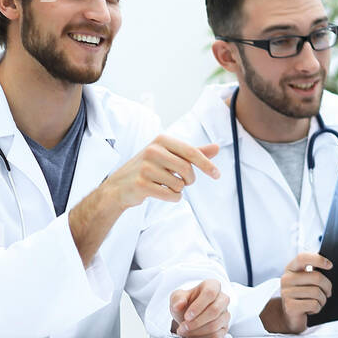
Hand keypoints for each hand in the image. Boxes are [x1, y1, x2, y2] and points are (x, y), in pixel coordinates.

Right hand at [106, 136, 220, 210]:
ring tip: (165, 185)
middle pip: (187, 169)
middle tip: (183, 181)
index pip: (191, 152)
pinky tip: (161, 192)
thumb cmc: (149, 168)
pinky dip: (172, 198)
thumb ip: (193, 152)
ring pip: (179, 184)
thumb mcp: (170, 156)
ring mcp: (145, 168)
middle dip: (189, 179)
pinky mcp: (141, 184)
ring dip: (178, 189)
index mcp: (161, 140)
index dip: (207, 164)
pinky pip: (171, 196)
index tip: (217, 175)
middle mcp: (152, 151)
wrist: (120, 186)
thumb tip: (217, 147)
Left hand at [169, 279, 229, 337]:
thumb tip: (178, 305)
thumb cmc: (187, 302)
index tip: (187, 316)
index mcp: (213, 285)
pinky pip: (216, 335)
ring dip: (197, 331)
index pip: (210, 293)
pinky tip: (192, 335)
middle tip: (184, 326)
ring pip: (216, 324)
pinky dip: (202, 337)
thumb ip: (177, 299)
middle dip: (197, 321)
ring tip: (185, 331)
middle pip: (215, 310)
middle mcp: (222, 298)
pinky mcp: (225, 327)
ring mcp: (225, 313)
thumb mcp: (178, 297)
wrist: (189, 314)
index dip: (198, 306)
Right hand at [261, 253, 332, 333]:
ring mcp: (286, 293)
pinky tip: (310, 309)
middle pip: (316, 277)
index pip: (302, 258)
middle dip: (327, 286)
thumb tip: (328, 264)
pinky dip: (317, 308)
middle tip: (327, 293)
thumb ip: (313, 271)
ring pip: (316, 292)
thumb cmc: (303, 295)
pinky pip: (313, 304)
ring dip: (322, 300)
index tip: (330, 265)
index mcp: (290, 269)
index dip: (318, 259)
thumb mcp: (306, 280)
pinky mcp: (290, 306)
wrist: (291, 317)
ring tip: (317, 302)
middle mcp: (286, 279)